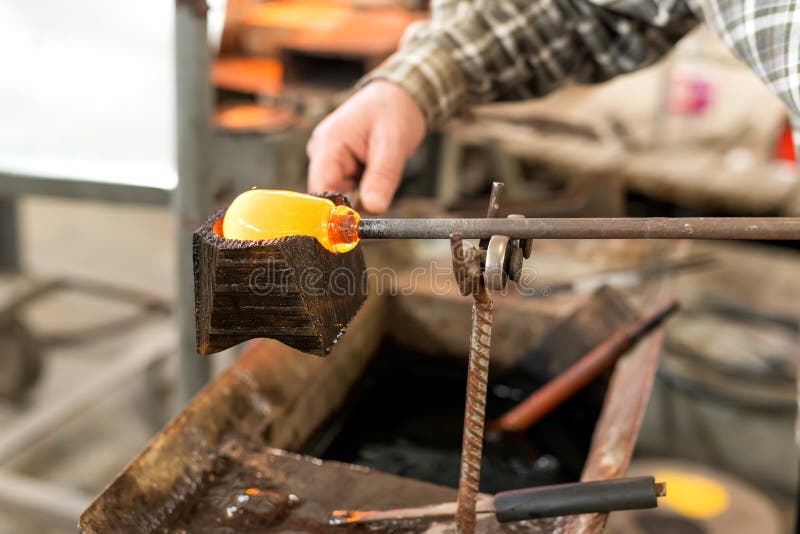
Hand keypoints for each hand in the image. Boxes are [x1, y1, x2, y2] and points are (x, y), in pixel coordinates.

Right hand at [306, 80, 425, 213]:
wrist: (398, 96)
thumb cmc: (394, 111)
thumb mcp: (394, 144)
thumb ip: (382, 177)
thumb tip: (373, 208)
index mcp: (328, 143)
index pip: (320, 189)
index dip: (334, 210)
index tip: (355, 223)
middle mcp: (322, 151)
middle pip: (328, 195)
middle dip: (352, 202)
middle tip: (378, 195)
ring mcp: (328, 158)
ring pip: (339, 194)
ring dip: (360, 194)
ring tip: (378, 171)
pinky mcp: (338, 164)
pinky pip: (347, 187)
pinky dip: (362, 189)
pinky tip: (373, 174)